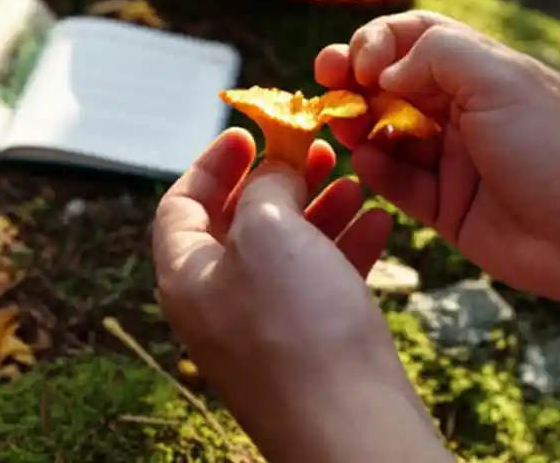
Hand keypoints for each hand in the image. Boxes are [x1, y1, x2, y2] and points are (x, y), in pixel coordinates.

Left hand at [151, 128, 449, 462]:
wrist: (349, 427)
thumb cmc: (297, 328)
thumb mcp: (269, 231)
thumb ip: (265, 186)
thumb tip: (273, 168)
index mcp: (187, 277)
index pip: (180, 206)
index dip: (212, 163)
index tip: (249, 132)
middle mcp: (219, 305)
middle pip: (239, 225)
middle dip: (277, 182)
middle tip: (312, 150)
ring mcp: (266, 329)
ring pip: (288, 252)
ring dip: (318, 208)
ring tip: (352, 180)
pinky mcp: (312, 347)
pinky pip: (322, 283)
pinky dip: (347, 247)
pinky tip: (379, 223)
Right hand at [315, 11, 559, 305]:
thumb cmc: (554, 148)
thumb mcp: (497, 79)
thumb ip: (435, 55)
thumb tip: (383, 70)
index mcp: (480, 70)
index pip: (413, 37)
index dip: (377, 41)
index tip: (360, 63)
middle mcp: (463, 109)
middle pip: (391, 83)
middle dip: (354, 79)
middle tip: (325, 81)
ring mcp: (453, 159)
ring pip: (388, 133)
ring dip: (358, 123)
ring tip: (340, 125)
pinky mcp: (446, 207)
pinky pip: (398, 183)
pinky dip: (377, 170)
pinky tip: (367, 162)